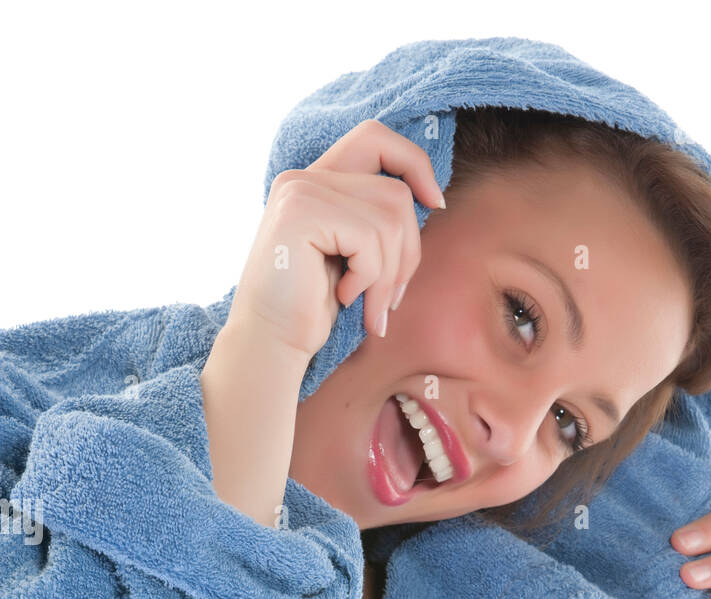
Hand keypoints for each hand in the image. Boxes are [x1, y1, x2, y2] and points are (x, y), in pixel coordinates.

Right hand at [224, 118, 444, 360]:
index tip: (435, 204)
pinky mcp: (301, 212)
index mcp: (317, 182)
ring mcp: (300, 190)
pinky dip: (369, 279)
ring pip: (389, 219)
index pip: (375, 138)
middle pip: (395, 193)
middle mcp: (304, 177)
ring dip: (389, 276)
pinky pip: (369, 239)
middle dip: (407, 254)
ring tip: (371, 309)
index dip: (414, 163)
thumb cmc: (312, 309)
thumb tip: (431, 200)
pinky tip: (343, 298)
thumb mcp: (354, 256)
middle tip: (391, 300)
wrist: (270, 343)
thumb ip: (378, 220)